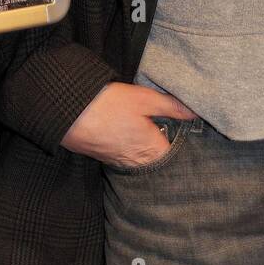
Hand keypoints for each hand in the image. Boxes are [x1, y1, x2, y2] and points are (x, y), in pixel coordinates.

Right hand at [60, 83, 197, 167]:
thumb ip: (171, 107)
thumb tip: (195, 112)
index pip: (178, 155)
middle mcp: (138, 165)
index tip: (185, 128)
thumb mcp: (145, 99)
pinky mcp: (106, 158)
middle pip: (160, 160)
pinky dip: (131, 147)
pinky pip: (127, 157)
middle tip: (168, 125)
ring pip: (142, 159)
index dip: (183, 141)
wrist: (68, 112)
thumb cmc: (109, 105)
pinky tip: (128, 131)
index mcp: (153, 152)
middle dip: (164, 145)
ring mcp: (121, 164)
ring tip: (148, 127)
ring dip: (146, 146)